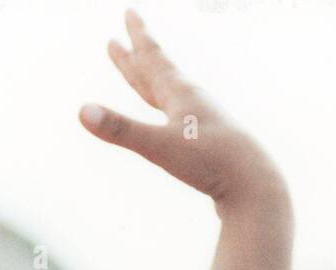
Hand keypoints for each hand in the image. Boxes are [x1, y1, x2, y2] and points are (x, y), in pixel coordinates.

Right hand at [79, 7, 288, 211]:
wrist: (254, 186)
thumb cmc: (209, 163)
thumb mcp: (159, 147)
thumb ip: (121, 130)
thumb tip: (82, 112)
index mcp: (180, 94)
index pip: (153, 59)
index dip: (138, 37)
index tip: (129, 13)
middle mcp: (194, 102)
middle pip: (159, 72)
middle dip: (138, 54)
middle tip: (125, 34)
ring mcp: (204, 122)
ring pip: (172, 95)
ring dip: (155, 81)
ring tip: (147, 72)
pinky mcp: (211, 145)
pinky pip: (184, 120)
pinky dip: (172, 112)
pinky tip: (178, 120)